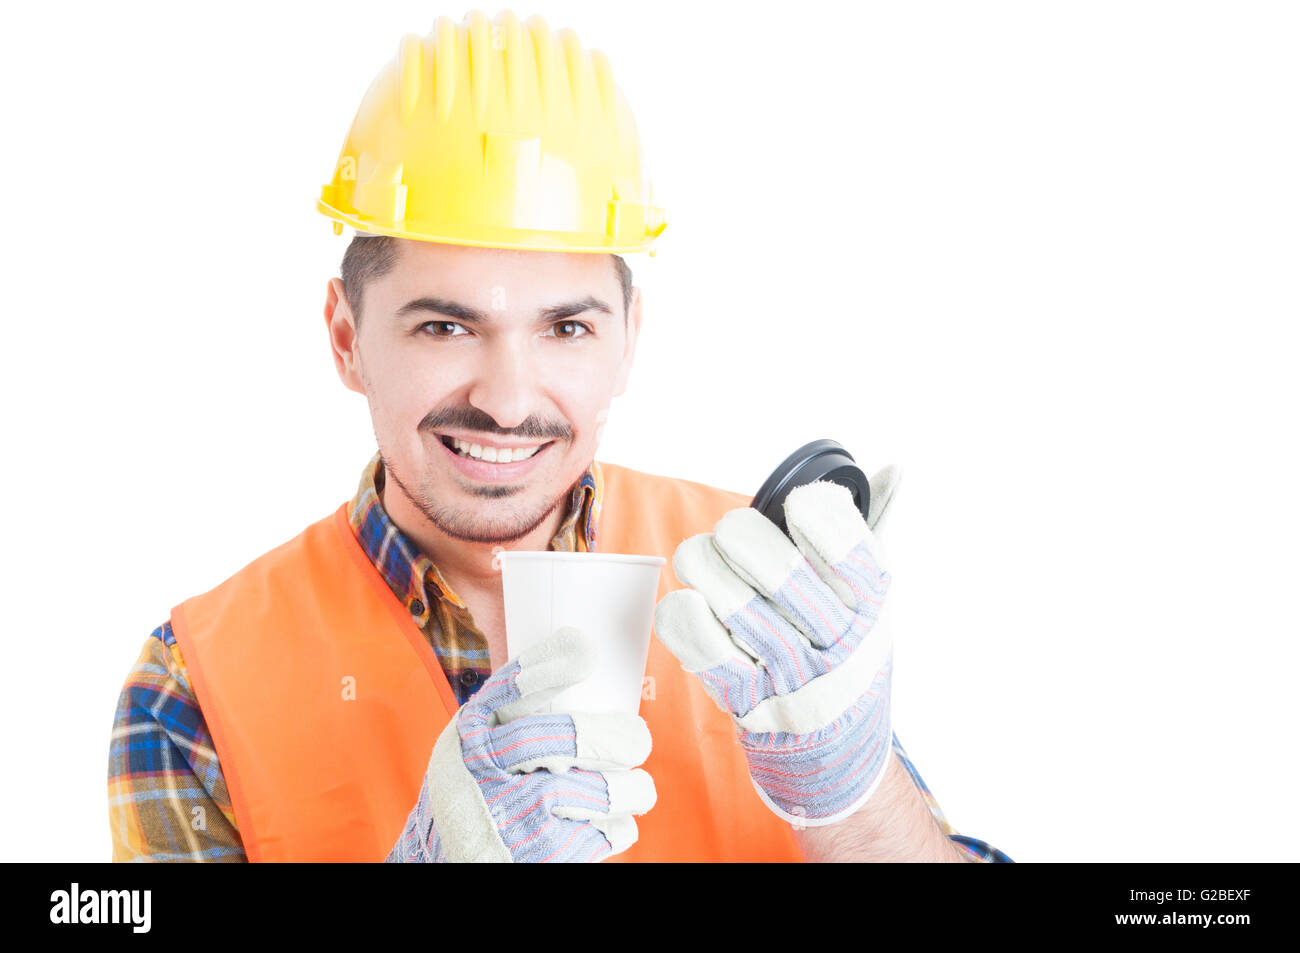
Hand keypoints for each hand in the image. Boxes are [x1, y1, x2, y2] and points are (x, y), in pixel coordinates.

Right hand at [390, 626, 656, 861]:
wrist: (450, 856)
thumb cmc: (476, 787)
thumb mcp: (475, 741)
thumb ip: (514, 705)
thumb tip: (581, 645)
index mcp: (473, 734)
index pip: (508, 692)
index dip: (544, 668)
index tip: (585, 650)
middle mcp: (487, 772)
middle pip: (566, 739)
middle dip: (617, 738)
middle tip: (638, 740)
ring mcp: (513, 817)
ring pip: (597, 792)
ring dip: (630, 790)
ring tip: (638, 789)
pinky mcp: (539, 856)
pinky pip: (600, 835)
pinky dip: (617, 827)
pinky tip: (614, 822)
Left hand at [654, 466, 900, 826]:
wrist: (836, 747)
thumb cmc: (845, 646)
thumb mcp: (871, 595)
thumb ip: (871, 529)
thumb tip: (896, 469)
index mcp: (871, 602)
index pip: (848, 547)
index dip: (812, 512)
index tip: (795, 506)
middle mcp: (837, 639)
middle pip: (778, 570)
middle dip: (740, 535)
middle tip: (731, 535)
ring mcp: (791, 674)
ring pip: (730, 601)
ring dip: (701, 564)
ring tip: (700, 558)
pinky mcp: (746, 698)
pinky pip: (699, 645)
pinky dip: (682, 613)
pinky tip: (689, 599)